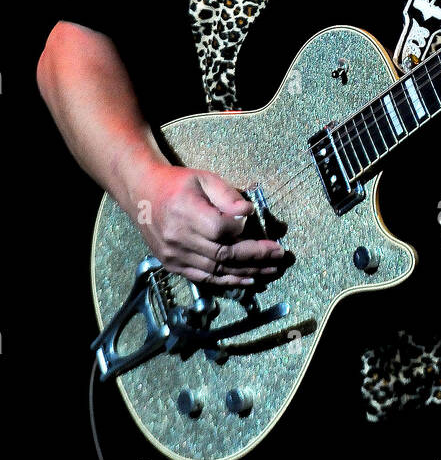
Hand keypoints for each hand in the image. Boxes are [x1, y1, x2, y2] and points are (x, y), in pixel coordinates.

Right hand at [133, 165, 289, 290]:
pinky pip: (204, 277)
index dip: (244, 231)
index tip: (260, 227)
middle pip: (223, 253)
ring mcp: (174, 254)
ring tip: (270, 270)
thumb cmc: (177, 183)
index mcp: (185, 212)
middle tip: (279, 255)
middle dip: (255, 256)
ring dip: (247, 272)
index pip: (221, 230)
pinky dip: (227, 280)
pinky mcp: (173, 264)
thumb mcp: (204, 179)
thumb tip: (248, 213)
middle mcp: (178, 237)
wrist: (143, 194)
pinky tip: (247, 280)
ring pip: (216, 269)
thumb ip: (227, 195)